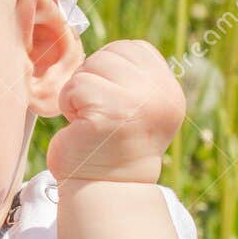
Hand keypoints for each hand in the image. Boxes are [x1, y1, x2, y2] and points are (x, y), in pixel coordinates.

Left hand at [46, 39, 184, 183]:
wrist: (103, 190)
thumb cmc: (110, 147)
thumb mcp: (135, 106)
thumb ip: (130, 77)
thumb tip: (103, 53)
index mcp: (169, 91)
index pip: (133, 48)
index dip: (109, 70)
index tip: (110, 102)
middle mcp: (161, 95)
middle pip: (111, 52)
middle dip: (93, 79)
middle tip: (97, 113)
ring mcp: (138, 102)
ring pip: (91, 65)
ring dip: (79, 92)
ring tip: (91, 120)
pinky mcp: (109, 111)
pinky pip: (75, 85)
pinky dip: (68, 104)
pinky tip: (80, 126)